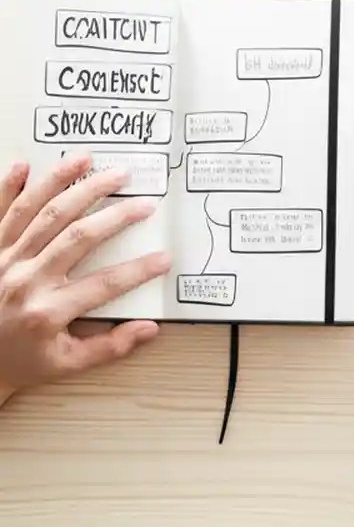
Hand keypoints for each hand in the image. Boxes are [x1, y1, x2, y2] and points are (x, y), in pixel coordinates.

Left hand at [0, 155, 170, 406]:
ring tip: (92, 162)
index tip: (164, 258)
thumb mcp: (66, 364)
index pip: (106, 283)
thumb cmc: (18, 362)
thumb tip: (149, 329)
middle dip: (114, 214)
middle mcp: (24, 279)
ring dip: (67, 184)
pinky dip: (8, 186)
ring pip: (39, 213)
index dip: (140, 270)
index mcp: (47, 311)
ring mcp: (2, 260)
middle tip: (142, 201)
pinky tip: (25, 165)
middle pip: (77, 235)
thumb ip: (110, 347)